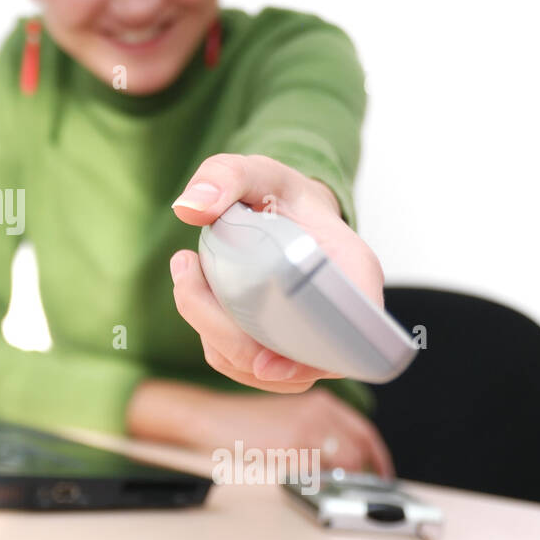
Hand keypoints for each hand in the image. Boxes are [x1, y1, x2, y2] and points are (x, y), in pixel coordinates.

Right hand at [127, 378, 394, 477]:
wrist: (212, 418)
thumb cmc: (244, 421)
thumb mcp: (289, 415)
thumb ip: (318, 430)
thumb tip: (344, 462)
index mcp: (321, 400)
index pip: (364, 431)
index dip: (376, 457)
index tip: (379, 475)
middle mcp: (319, 409)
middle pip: (359, 448)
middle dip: (362, 474)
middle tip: (358, 491)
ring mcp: (307, 427)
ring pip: (346, 461)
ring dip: (343, 481)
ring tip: (329, 490)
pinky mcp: (293, 445)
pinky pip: (323, 472)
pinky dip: (323, 484)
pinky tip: (311, 486)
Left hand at [168, 153, 384, 392]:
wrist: (281, 208)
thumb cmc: (278, 193)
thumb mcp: (254, 171)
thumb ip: (225, 176)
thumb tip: (190, 208)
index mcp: (352, 272)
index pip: (350, 335)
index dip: (310, 361)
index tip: (263, 362)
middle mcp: (338, 314)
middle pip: (292, 362)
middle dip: (226, 333)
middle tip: (187, 275)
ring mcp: (310, 338)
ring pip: (261, 368)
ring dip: (211, 333)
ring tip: (188, 274)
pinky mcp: (281, 348)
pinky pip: (244, 363)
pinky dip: (213, 339)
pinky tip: (199, 296)